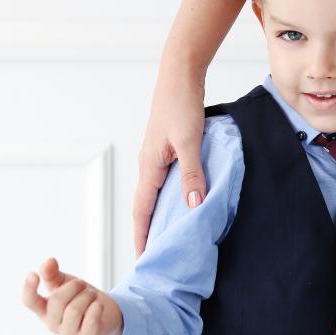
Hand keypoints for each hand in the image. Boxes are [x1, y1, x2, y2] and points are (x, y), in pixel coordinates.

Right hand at [21, 257, 122, 334]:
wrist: (104, 311)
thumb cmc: (79, 297)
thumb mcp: (64, 283)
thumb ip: (53, 274)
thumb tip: (48, 262)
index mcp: (43, 309)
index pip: (29, 301)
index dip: (28, 289)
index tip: (33, 274)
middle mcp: (52, 323)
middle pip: (57, 301)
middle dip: (73, 286)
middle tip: (82, 284)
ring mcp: (68, 332)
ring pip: (74, 310)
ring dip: (87, 296)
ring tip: (91, 295)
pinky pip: (90, 320)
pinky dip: (96, 307)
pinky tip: (98, 305)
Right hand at [133, 70, 206, 257]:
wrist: (180, 74)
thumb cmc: (180, 103)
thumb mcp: (189, 140)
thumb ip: (192, 171)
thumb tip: (193, 203)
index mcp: (149, 167)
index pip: (142, 211)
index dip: (142, 236)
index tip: (144, 260)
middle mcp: (149, 165)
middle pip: (147, 207)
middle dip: (150, 233)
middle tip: (158, 257)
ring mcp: (158, 158)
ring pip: (158, 194)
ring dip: (162, 216)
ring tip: (172, 238)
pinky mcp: (169, 150)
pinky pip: (168, 181)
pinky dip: (174, 196)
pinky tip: (186, 202)